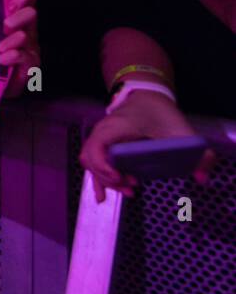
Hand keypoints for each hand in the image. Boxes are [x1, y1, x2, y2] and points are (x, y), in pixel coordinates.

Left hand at [0, 0, 38, 98]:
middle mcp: (26, 30)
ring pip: (27, 36)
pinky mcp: (30, 65)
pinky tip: (3, 59)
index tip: (9, 5)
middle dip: (18, 18)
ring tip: (0, 48)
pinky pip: (27, 57)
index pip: (26, 1)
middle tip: (5, 26)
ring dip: (13, 40)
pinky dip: (15, 56)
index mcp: (15, 18)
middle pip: (31, 14)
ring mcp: (30, 47)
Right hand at [79, 90, 216, 201]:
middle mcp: (101, 133)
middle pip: (92, 160)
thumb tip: (201, 177)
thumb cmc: (159, 111)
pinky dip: (100, 180)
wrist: (146, 95)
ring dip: (106, 181)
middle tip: (132, 187)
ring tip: (128, 191)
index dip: (103, 165)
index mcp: (115, 127)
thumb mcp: (180, 129)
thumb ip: (197, 152)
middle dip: (109, 178)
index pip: (95, 147)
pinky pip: (95, 164)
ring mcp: (100, 140)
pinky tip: (103, 197)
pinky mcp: (104, 146)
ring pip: (91, 164)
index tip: (121, 177)